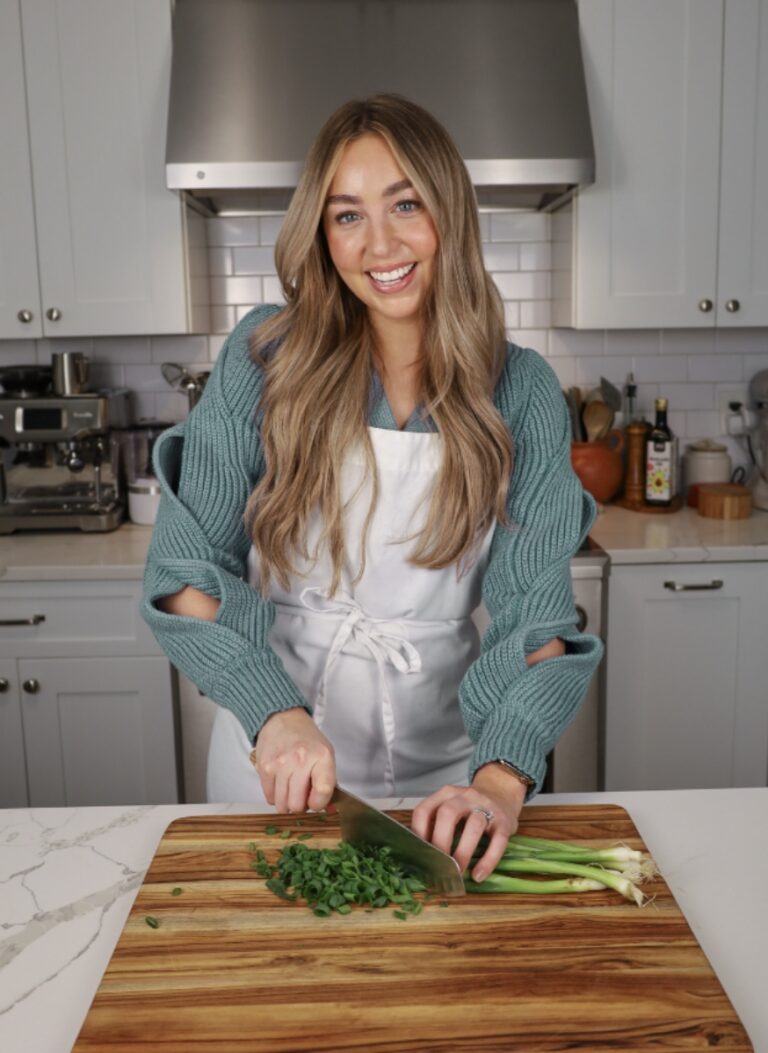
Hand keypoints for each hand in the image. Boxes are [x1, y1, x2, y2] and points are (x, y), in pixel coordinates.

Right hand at [250, 707, 335, 812]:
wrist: (283, 718)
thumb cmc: (306, 739)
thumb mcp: (325, 754)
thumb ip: (327, 782)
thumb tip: (327, 811)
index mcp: (321, 756)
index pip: (323, 792)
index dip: (319, 804)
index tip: (315, 801)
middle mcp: (301, 759)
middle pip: (298, 805)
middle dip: (300, 805)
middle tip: (301, 794)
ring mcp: (281, 764)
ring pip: (282, 805)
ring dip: (286, 802)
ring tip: (290, 788)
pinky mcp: (264, 767)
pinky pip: (269, 797)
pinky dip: (275, 795)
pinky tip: (280, 783)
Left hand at [411, 763, 527, 882]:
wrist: (501, 792)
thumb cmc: (469, 807)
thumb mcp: (450, 806)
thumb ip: (436, 822)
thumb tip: (421, 856)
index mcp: (446, 794)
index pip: (425, 810)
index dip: (419, 833)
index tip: (419, 854)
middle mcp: (465, 796)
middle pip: (448, 813)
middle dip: (440, 841)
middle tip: (438, 865)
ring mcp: (486, 807)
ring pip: (474, 825)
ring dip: (463, 852)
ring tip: (457, 872)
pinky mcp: (504, 821)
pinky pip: (498, 841)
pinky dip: (488, 860)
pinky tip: (478, 875)